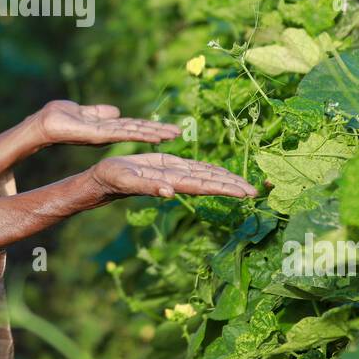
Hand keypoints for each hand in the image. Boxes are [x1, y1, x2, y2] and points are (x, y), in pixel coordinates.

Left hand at [35, 100, 180, 147]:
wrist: (42, 123)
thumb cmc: (57, 118)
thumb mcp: (82, 112)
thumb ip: (98, 113)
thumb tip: (116, 112)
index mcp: (104, 127)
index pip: (130, 127)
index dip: (148, 128)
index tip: (166, 128)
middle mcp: (107, 133)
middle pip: (136, 131)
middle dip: (157, 131)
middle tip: (178, 131)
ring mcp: (104, 134)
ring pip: (133, 133)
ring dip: (153, 133)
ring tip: (172, 133)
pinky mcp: (98, 135)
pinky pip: (123, 133)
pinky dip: (139, 134)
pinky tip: (153, 134)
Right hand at [88, 153, 257, 202]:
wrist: (102, 179)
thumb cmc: (112, 180)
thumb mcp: (128, 181)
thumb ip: (149, 187)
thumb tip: (170, 192)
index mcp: (173, 182)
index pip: (206, 186)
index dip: (227, 188)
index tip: (247, 193)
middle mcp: (178, 179)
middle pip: (211, 182)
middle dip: (233, 186)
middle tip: (256, 191)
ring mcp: (174, 173)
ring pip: (205, 175)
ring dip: (224, 179)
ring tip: (244, 184)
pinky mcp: (167, 165)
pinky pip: (193, 168)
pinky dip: (208, 170)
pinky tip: (217, 172)